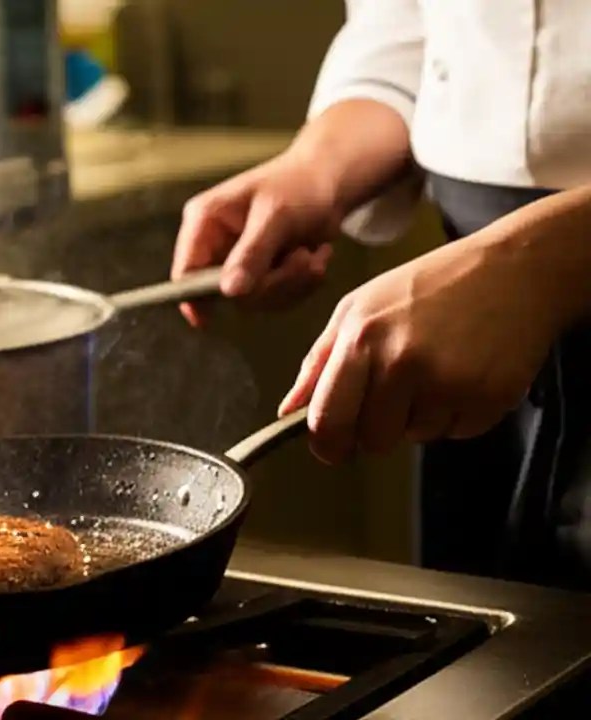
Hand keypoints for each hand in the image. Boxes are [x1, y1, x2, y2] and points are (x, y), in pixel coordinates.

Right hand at [172, 151, 338, 326]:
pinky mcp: (260, 274)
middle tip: (303, 261)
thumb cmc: (299, 186)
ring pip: (253, 300)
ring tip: (311, 255)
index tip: (205, 320)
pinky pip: (273, 300)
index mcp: (205, 221)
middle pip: (225, 292)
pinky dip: (300, 285)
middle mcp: (215, 244)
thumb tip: (229, 292)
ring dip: (290, 284)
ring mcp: (237, 262)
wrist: (330, 182)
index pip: (185, 270)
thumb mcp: (276, 216)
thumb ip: (252, 253)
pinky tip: (313, 258)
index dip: (192, 297)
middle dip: (270, 283)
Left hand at [278, 230, 563, 463]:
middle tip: (395, 393)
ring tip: (436, 368)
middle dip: (377, 428)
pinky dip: (456, 413)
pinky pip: (456, 433)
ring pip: (416, 437)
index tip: (332, 448)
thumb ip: (318, 362)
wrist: (513, 269)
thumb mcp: (358, 308)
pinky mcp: (490, 397)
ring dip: (420, 416)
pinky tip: (465, 372)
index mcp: (361, 340)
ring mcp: (449, 382)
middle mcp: (403, 364)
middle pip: (372, 440)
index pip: (328, 420)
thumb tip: (288, 411)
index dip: (327, 444)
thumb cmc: (427, 286)